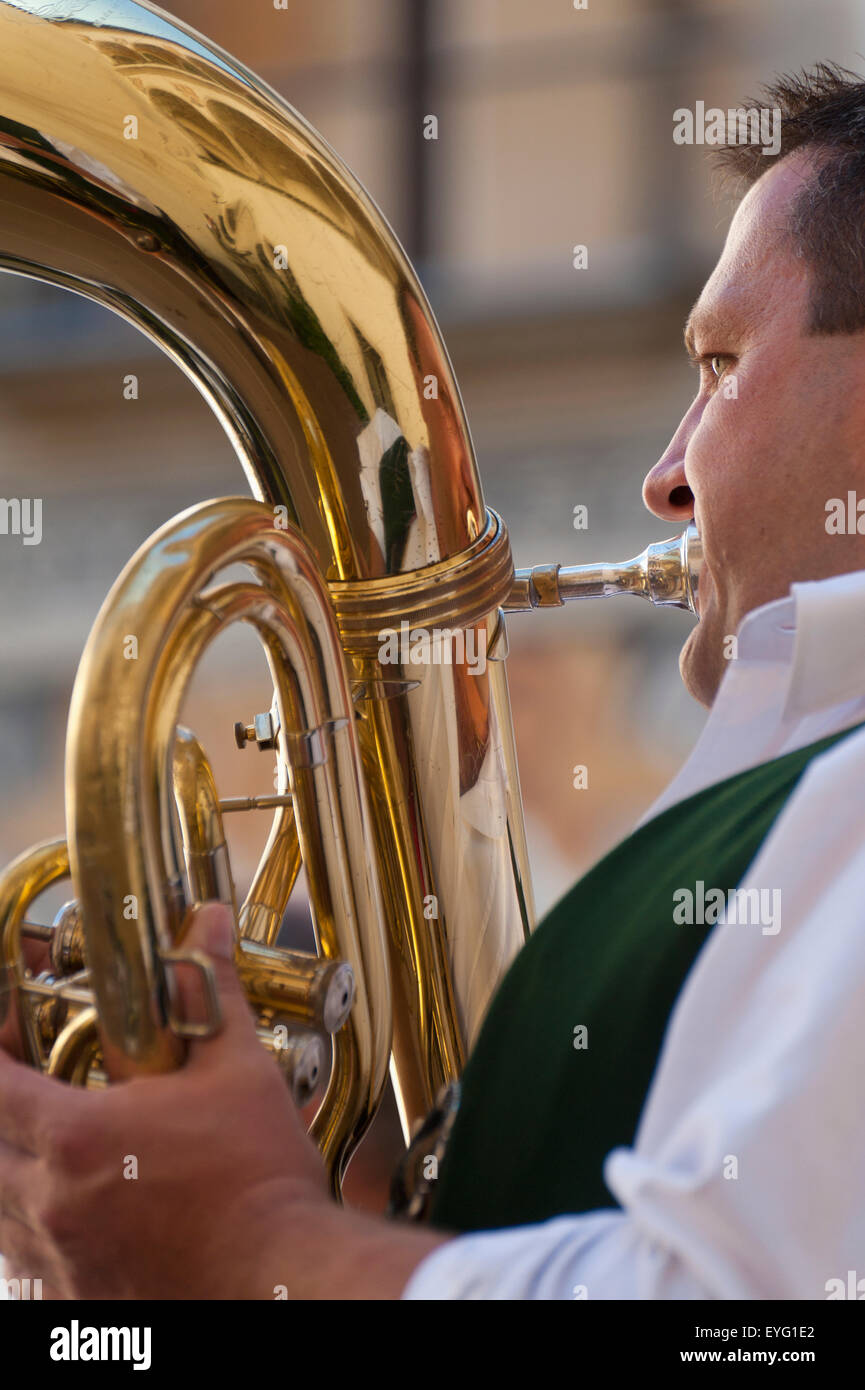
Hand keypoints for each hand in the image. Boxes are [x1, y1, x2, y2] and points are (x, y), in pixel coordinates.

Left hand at [0, 903, 331, 1298]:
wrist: (282, 1280)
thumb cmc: (259, 1179)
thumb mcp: (238, 1070)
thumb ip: (209, 992)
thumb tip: (209, 924)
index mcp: (77, 1141)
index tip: (9, 1034)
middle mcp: (49, 1204)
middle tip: (28, 1085)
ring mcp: (57, 1261)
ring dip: (10, 1171)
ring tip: (53, 1148)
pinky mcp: (75, 1302)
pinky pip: (25, 1264)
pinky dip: (34, 1230)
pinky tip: (78, 1213)